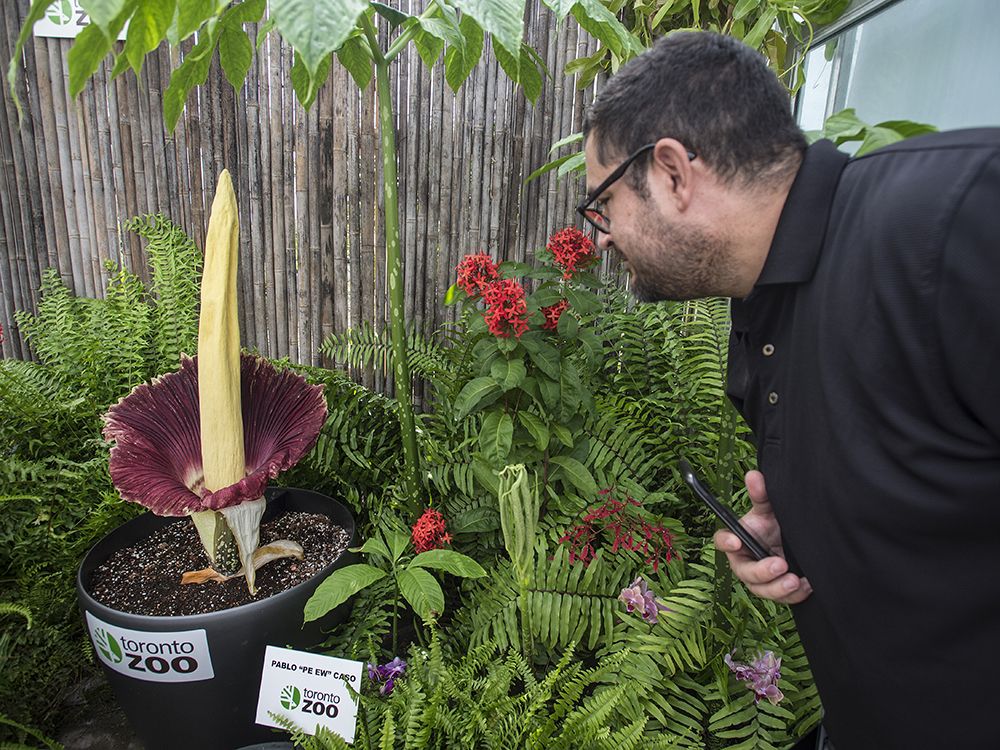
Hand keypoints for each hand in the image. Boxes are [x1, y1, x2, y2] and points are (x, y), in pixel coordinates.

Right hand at [713, 470, 811, 604]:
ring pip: (762, 590)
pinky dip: (794, 595)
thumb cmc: (776, 524)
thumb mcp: (770, 509)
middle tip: (780, 565)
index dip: (726, 542)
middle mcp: (746, 561)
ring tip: (796, 581)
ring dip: (778, 588)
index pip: (723, 541)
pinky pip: (781, 599)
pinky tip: (807, 585)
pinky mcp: (777, 590)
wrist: (797, 541)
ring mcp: (761, 579)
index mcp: (739, 540)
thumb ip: (761, 494)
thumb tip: (754, 475)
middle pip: (744, 573)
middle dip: (761, 572)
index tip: (737, 541)